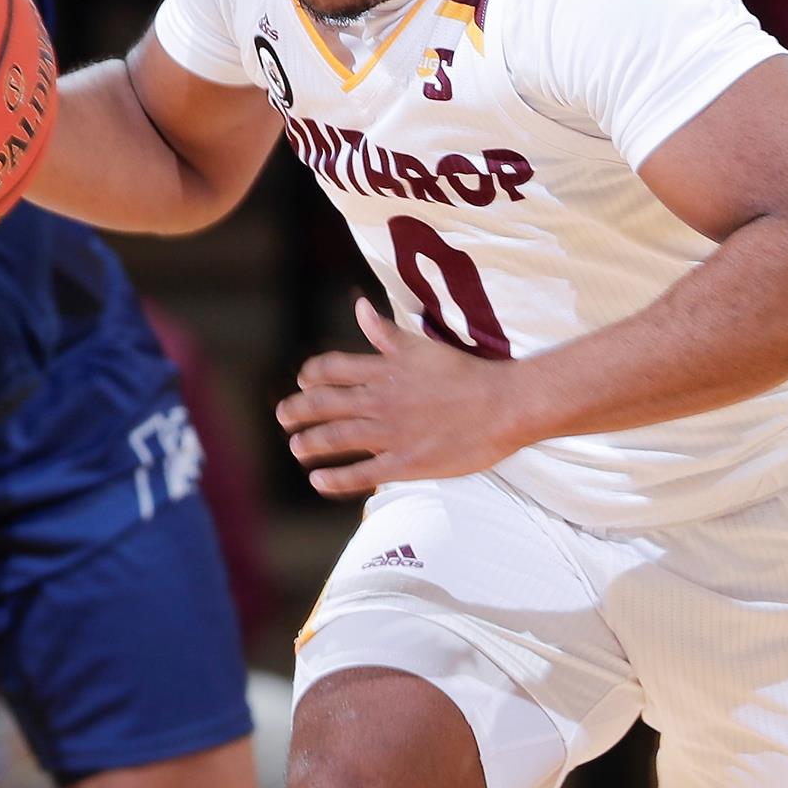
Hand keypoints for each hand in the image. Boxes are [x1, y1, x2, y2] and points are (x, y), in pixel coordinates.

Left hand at [276, 297, 533, 498]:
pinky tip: (318, 480)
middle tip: (283, 416)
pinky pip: (361, 473)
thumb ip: (385, 331)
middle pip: (324, 404)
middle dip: (297, 410)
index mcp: (385, 369)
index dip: (311, 376)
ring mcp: (392, 432)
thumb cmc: (465, 373)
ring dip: (310, 443)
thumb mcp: (421, 345)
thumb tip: (360, 306)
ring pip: (336, 438)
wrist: (504, 405)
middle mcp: (381, 399)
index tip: (303, 381)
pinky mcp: (406, 462)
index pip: (332, 369)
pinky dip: (335, 478)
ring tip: (296, 448)